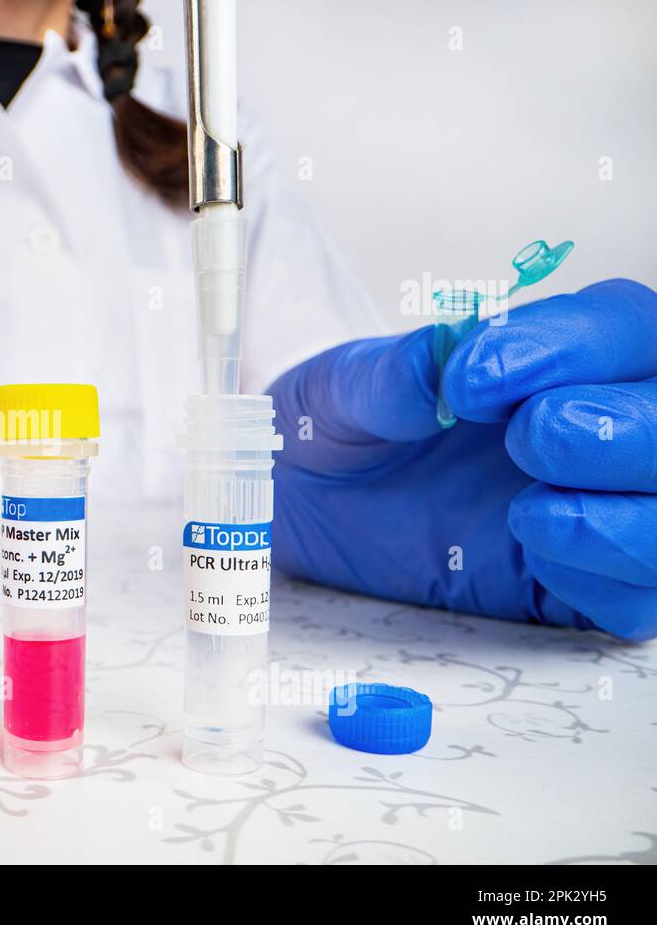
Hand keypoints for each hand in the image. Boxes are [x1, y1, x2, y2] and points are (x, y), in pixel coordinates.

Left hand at [268, 278, 656, 639]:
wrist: (301, 511)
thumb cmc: (333, 434)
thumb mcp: (339, 392)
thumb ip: (392, 375)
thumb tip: (444, 366)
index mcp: (558, 355)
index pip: (621, 328)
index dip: (568, 348)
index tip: (475, 380)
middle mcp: (599, 427)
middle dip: (617, 431)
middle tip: (525, 438)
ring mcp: (601, 510)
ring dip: (624, 518)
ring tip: (527, 511)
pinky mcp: (584, 588)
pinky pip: (642, 596)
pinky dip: (602, 580)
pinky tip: (533, 558)